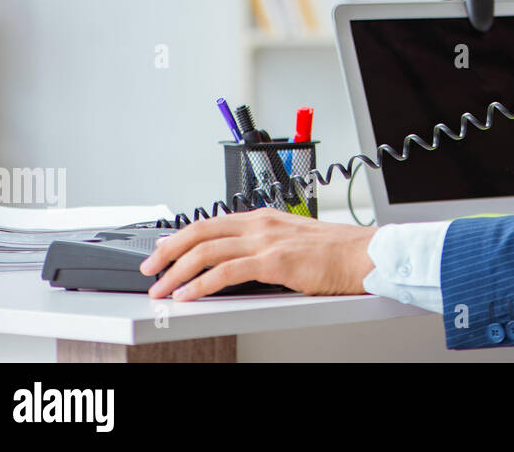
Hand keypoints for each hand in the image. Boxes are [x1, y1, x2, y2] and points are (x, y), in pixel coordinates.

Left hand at [139, 208, 377, 300]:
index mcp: (264, 217)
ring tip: (161, 288)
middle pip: (200, 231)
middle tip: (149, 269)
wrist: (364, 254)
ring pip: (207, 250)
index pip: (211, 222)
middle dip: (168, 251)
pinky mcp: (275, 261)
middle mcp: (261, 224)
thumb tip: (238, 264)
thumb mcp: (293, 241)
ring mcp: (267, 241)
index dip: (180, 237)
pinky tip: (188, 295)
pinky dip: (201, 284)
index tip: (162, 252)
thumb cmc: (336, 252)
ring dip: (177, 271)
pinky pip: (227, 272)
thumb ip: (264, 247)